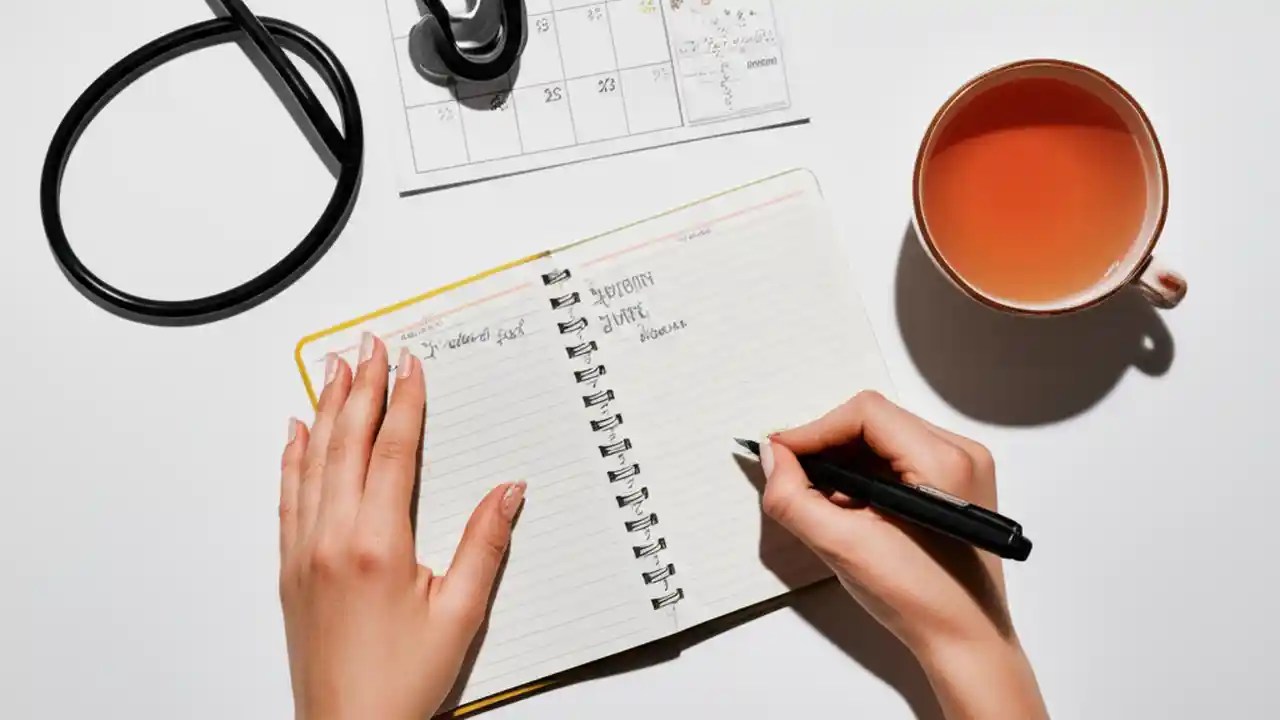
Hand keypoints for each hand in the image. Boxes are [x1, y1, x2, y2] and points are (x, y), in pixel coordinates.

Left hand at [278, 334, 525, 719]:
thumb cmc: (402, 681)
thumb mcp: (461, 615)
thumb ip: (485, 546)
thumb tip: (509, 491)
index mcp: (377, 545)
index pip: (392, 452)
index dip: (405, 403)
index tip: (411, 366)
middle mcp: (332, 539)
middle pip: (347, 443)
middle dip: (360, 387)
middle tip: (368, 346)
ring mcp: (304, 551)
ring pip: (313, 462)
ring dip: (325, 409)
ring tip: (333, 369)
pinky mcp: (290, 568)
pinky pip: (287, 497)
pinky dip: (292, 458)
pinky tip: (296, 433)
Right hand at [760, 391, 1046, 719]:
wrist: (965, 641)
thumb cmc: (918, 600)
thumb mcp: (843, 548)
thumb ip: (795, 498)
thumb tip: (773, 457)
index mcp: (943, 463)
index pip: (865, 414)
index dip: (815, 430)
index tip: (781, 455)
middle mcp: (961, 453)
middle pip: (875, 421)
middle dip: (828, 446)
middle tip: (795, 477)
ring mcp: (963, 468)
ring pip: (884, 438)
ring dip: (845, 461)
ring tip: (823, 499)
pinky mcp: (956, 485)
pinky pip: (899, 458)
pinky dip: (865, 474)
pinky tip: (850, 506)